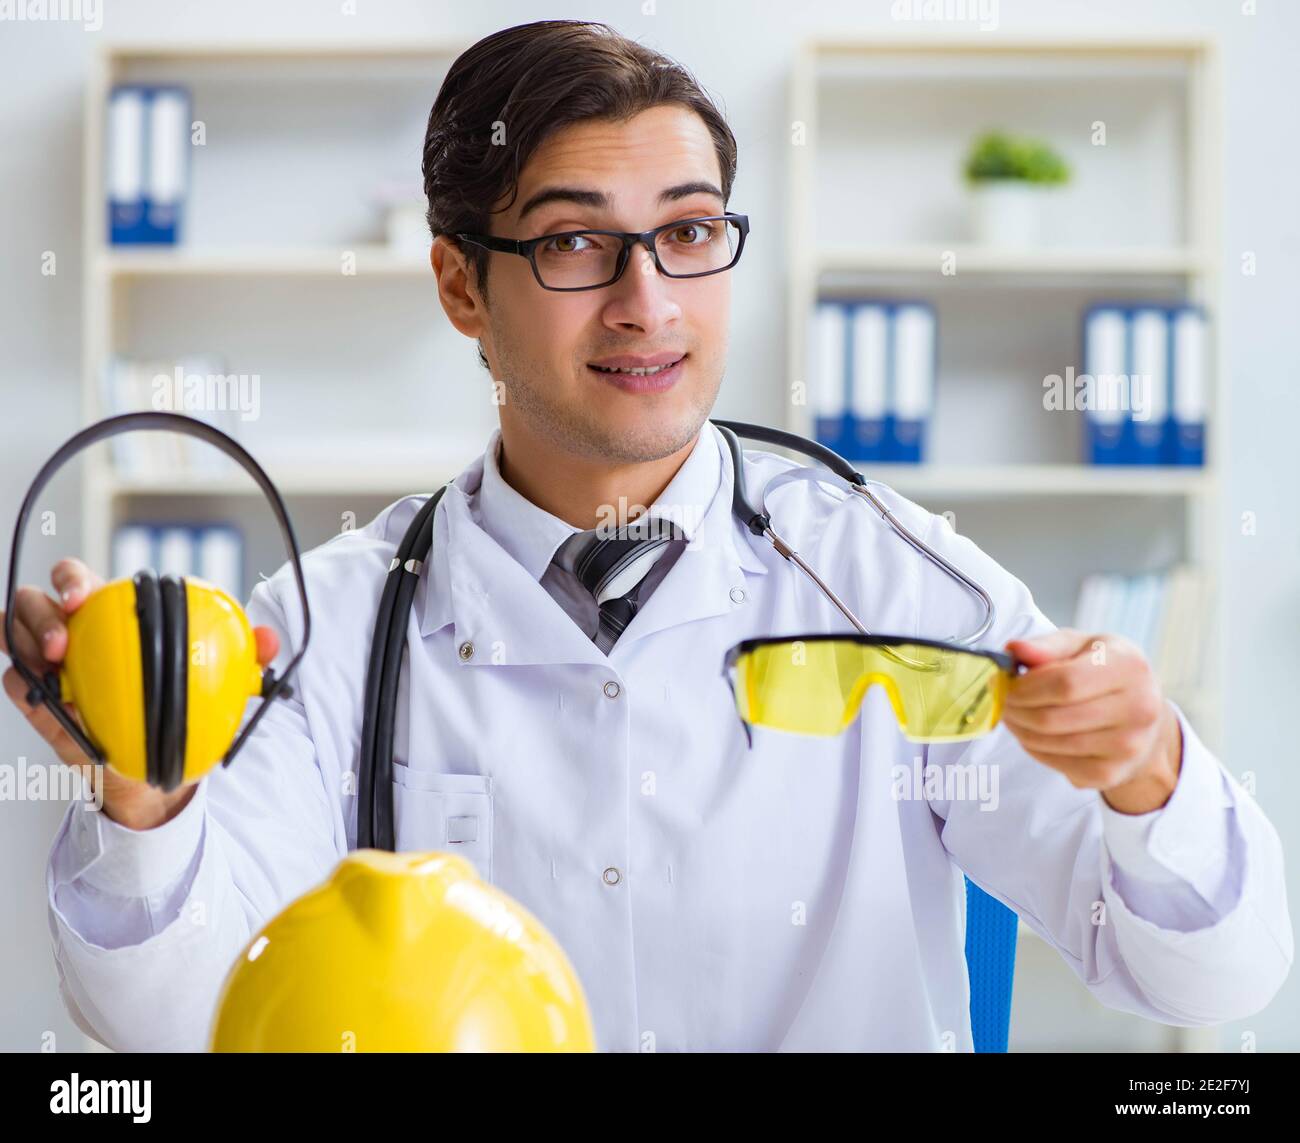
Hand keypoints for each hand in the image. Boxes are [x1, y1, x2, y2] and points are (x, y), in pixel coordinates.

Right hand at [1, 557, 280, 829]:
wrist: (153, 769)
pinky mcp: (36, 703)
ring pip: (16, 636)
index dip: (72, 580)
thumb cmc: (176, 709)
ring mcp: (46, 666)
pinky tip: (43, 695)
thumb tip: (269, 639)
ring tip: (53, 662)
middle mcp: (70, 635)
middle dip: (41, 609)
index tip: (83, 597)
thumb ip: (241, 661)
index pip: (78, 583)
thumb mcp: (211, 685)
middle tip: (64, 637)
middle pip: (35, 602)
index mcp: (106, 619)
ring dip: (27, 642)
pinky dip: (24, 685)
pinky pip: (17, 684)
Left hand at [1001, 628, 1182, 814]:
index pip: (1064, 683)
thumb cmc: (1102, 670)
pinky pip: (1058, 764)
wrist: (1140, 713)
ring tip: (1015, 715)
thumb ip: (1047, 646)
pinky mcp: (1113, 773)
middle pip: (1052, 717)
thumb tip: (1015, 649)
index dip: (1025, 687)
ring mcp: (1128, 746)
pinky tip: (1033, 734)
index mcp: (1128, 666)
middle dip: (1016, 710)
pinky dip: (1035, 749)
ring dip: (1020, 729)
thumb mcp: (1080, 645)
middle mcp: (1138, 708)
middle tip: (1002, 702)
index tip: (1005, 684)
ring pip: (1051, 743)